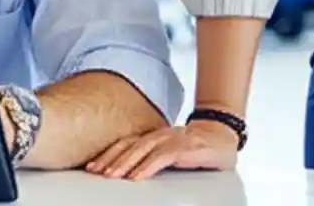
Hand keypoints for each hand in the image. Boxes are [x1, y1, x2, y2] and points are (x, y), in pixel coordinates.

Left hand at [85, 119, 238, 180]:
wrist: (222, 136)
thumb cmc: (194, 148)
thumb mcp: (168, 153)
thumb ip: (152, 159)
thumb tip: (129, 174)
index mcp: (151, 137)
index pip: (124, 144)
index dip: (106, 155)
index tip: (91, 167)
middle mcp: (157, 135)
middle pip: (128, 146)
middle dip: (109, 160)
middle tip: (94, 172)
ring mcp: (171, 139)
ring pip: (142, 150)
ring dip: (124, 164)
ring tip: (111, 177)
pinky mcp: (185, 147)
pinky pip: (162, 157)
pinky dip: (148, 167)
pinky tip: (138, 177)